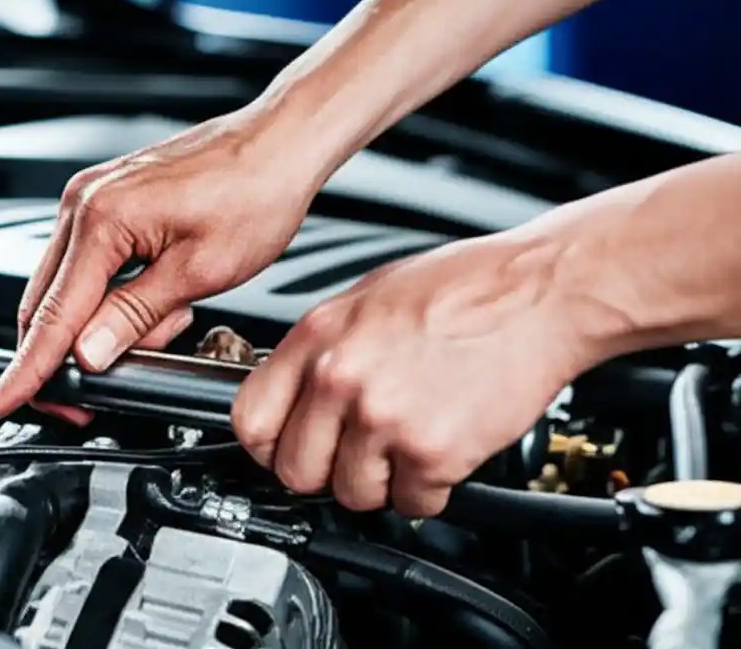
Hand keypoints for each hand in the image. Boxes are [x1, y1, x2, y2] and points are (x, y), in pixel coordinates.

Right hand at [0, 107, 325, 422]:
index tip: (2, 403)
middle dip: (59, 358)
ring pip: (65, 288)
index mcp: (101, 219)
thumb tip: (89, 355)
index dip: (27, 371)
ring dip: (97, 325)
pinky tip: (158, 299)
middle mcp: (84, 203)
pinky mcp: (107, 202)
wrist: (280, 144)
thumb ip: (134, 317)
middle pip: (43, 304)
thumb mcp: (198, 271)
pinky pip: (87, 266)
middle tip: (85, 399)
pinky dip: (110, 297)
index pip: (51, 316)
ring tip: (166, 322)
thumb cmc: (254, 191)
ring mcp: (92, 199)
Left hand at [232, 233, 602, 516]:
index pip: (251, 421)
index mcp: (317, 337)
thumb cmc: (463, 289)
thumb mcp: (366, 299)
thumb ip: (323, 350)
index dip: (267, 446)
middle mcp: (341, 379)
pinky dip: (429, 491)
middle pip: (296, 472)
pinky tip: (443, 452)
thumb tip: (294, 393)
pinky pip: (412, 503)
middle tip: (357, 455)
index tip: (286, 450)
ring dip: (381, 483)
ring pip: (352, 495)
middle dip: (325, 472)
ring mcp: (384, 419)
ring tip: (408, 445)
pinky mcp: (432, 452)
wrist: (541, 293)